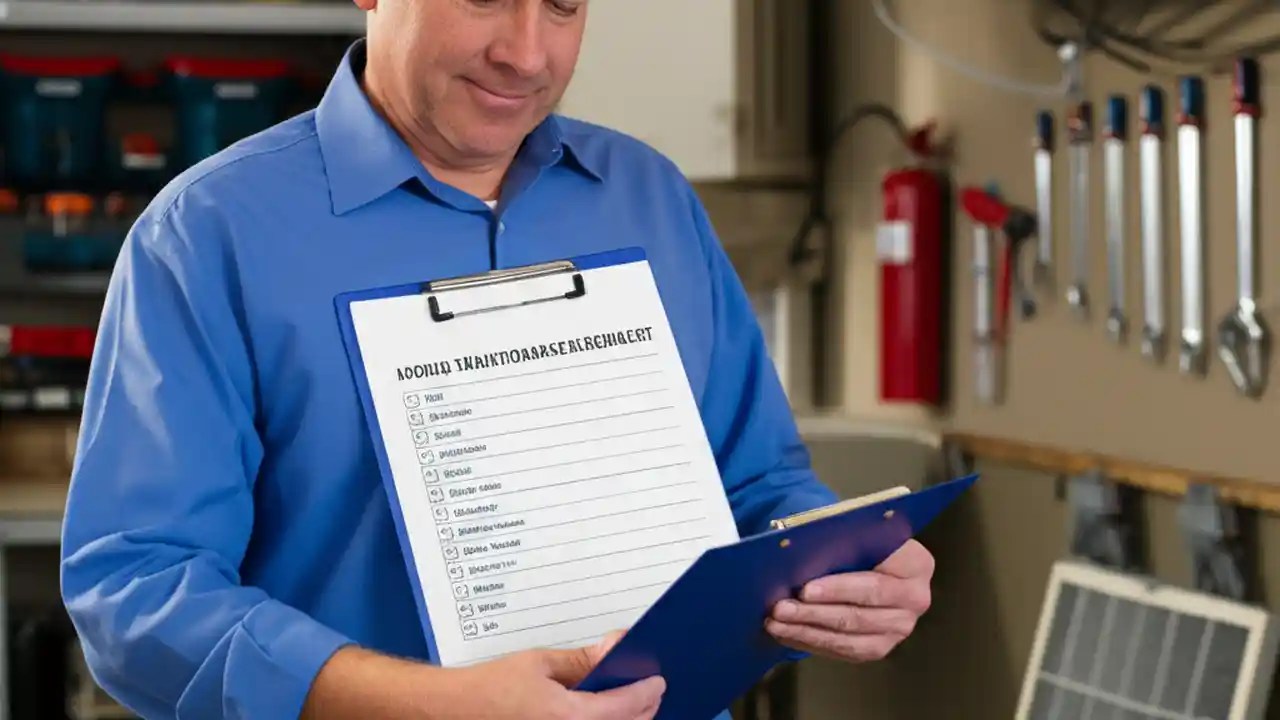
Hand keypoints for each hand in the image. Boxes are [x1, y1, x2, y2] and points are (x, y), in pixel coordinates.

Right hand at [433, 631, 664, 719]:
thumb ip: (581, 660)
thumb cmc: (491, 688)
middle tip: (649, 687)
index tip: (658, 680)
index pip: (627, 707)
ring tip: (631, 701)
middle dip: (644, 708)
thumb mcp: (540, 664)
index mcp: (569, 718)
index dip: (648, 691)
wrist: (456, 712)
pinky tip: (603, 713)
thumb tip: (613, 649)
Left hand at [764, 539, 934, 662]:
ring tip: (776, 623)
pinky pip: (845, 651)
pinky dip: (811, 642)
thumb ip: (836, 539)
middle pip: (859, 614)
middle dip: (815, 613)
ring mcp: (901, 628)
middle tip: (780, 608)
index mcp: (916, 564)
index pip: (875, 582)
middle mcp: (916, 600)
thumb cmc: (857, 538)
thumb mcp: (853, 529)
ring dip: (808, 631)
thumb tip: (793, 550)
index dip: (839, 588)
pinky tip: (786, 633)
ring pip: (850, 637)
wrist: (869, 557)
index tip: (804, 589)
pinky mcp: (882, 646)